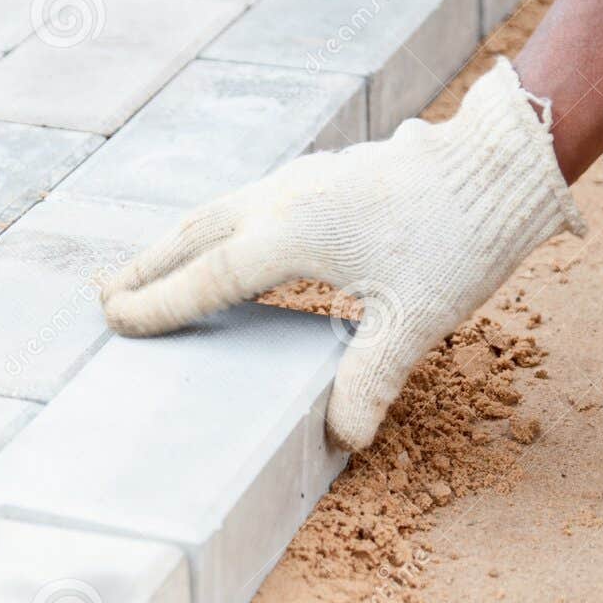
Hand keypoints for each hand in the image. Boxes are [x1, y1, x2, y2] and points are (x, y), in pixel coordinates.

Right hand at [102, 59, 583, 451]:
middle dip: (148, 267)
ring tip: (146, 268)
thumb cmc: (458, 239)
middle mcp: (284, 199)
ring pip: (219, 212)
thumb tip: (343, 437)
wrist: (498, 165)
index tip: (118, 323)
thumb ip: (370, 379)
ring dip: (178, 243)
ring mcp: (302, 180)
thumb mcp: (415, 320)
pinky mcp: (323, 174)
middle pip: (195, 235)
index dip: (161, 305)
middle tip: (104, 296)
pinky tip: (226, 243)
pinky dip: (217, 227)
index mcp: (293, 235)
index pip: (209, 279)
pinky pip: (248, 202)